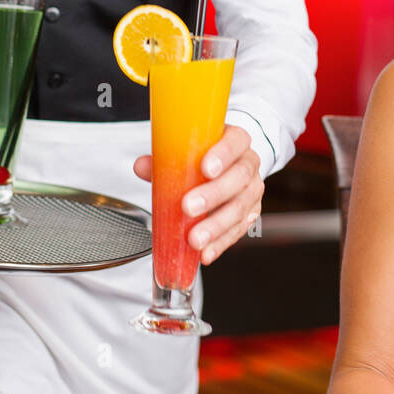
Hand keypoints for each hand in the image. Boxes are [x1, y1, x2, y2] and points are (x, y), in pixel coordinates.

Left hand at [133, 124, 262, 265]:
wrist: (229, 165)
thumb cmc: (207, 155)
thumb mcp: (189, 149)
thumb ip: (166, 157)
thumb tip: (142, 166)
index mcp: (236, 140)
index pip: (235, 143)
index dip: (223, 155)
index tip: (205, 168)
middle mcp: (249, 164)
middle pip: (239, 178)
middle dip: (213, 195)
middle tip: (188, 206)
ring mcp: (252, 190)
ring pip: (240, 208)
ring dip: (216, 226)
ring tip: (195, 239)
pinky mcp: (251, 214)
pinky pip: (238, 230)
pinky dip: (220, 243)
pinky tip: (206, 253)